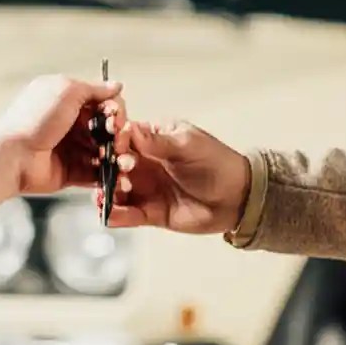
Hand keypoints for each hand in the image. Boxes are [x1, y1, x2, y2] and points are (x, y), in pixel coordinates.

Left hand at [0, 75, 128, 194]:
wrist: (14, 155)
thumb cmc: (36, 118)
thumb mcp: (66, 91)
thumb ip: (94, 88)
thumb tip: (117, 85)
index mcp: (68, 101)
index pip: (103, 103)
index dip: (115, 111)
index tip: (114, 118)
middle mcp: (71, 123)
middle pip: (108, 128)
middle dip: (118, 134)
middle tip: (115, 139)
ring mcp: (71, 149)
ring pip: (106, 151)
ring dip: (118, 155)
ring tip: (119, 160)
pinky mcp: (71, 172)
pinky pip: (96, 173)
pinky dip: (110, 175)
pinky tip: (118, 174)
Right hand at [104, 120, 250, 234]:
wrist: (238, 198)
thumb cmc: (216, 163)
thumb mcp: (187, 146)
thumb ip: (157, 142)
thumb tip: (127, 129)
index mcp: (152, 139)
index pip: (123, 137)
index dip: (113, 142)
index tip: (112, 149)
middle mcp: (144, 162)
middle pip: (112, 164)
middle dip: (108, 169)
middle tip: (117, 174)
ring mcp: (145, 187)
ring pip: (115, 189)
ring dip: (107, 192)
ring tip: (109, 195)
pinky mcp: (149, 212)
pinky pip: (126, 214)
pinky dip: (115, 215)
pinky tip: (110, 214)